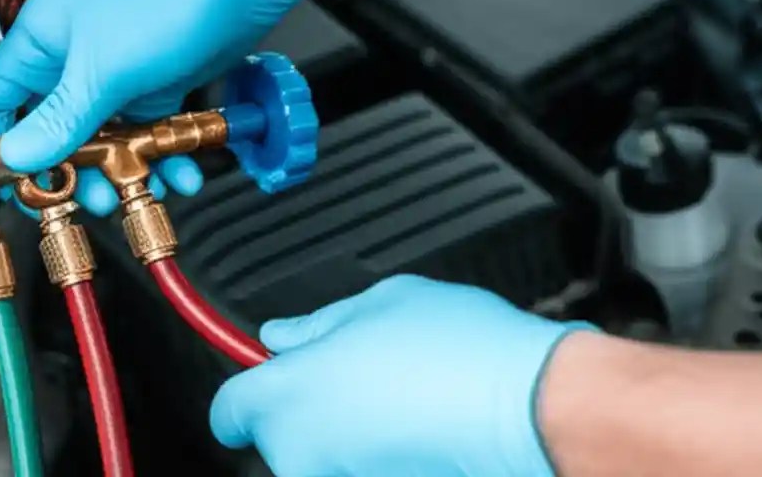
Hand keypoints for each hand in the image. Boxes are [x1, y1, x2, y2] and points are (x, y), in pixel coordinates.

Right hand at [0, 0, 351, 214]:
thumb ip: (61, 117)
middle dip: (75, 170)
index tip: (20, 189)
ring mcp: (119, 70)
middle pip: (55, 128)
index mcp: (43, 39)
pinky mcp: (160, 81)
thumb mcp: (106, 69)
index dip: (1, 146)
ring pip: (106, 136)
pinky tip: (181, 174)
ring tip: (141, 193)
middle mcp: (75, 55)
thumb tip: (15, 158)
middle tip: (95, 200)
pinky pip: (148, 130)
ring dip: (123, 170)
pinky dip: (161, 155)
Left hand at [209, 275, 588, 476]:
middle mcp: (302, 456)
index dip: (247, 390)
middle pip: (283, 437)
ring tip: (403, 399)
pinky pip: (364, 468)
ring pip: (328, 456)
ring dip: (350, 434)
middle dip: (311, 411)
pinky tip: (421, 429)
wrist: (532, 410)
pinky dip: (383, 453)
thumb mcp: (382, 301)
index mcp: (287, 397)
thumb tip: (285, 335)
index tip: (264, 380)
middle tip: (359, 375)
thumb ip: (319, 323)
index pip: (229, 410)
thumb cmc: (461, 353)